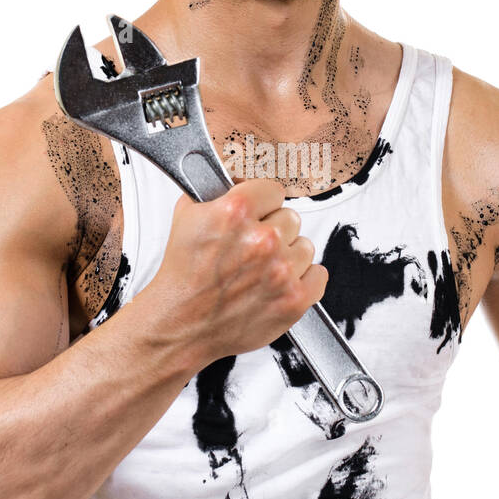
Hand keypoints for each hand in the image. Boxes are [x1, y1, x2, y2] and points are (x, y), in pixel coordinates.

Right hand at [152, 177, 326, 368]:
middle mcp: (262, 239)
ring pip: (304, 245)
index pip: (273, 189)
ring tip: (261, 268)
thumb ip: (215, 190)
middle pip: (290, 217)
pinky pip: (318, 275)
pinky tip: (279, 282)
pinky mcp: (294, 299)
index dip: (262, 202)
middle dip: (272, 229)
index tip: (257, 211)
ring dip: (287, 254)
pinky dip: (303, 279)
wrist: (180, 324)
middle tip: (251, 246)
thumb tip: (234, 174)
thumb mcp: (186, 217)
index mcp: (236, 212)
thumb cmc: (182, 277)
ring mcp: (281, 271)